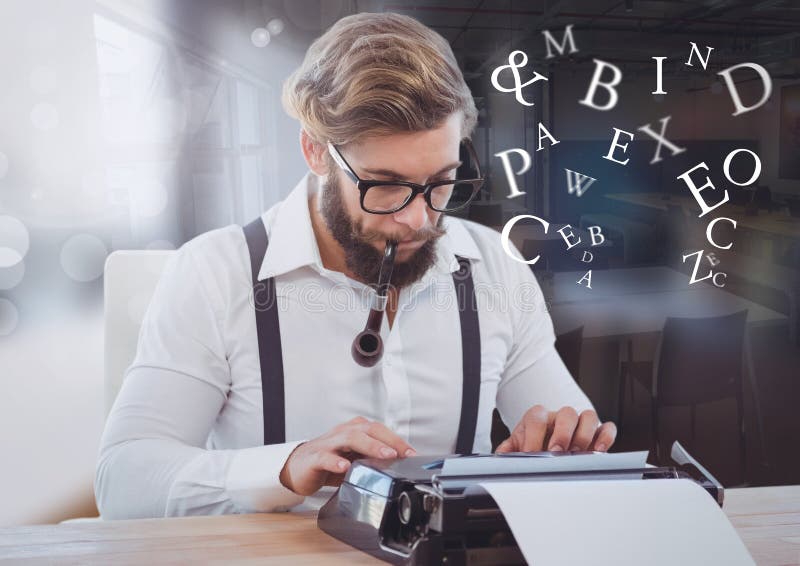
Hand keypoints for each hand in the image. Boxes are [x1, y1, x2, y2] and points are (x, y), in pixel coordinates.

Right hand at [279, 416, 415, 495]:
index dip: (397, 440)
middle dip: (387, 440)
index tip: (412, 453)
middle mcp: (343, 433)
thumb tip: (399, 465)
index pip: (379, 430)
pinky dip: (336, 461)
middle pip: (368, 429)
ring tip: (384, 456)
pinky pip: (326, 457)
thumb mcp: (355, 460)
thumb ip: (373, 459)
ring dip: (370, 446)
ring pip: (350, 438)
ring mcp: (329, 444)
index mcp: (355, 431)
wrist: (298, 468)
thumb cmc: (330, 462)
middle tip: (402, 453)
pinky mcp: (315, 458)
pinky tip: (345, 467)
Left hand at [495, 405, 616, 453]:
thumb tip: (500, 456)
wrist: (545, 446)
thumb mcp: (516, 446)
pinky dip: (605, 437)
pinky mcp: (596, 433)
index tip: (532, 453)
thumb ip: (507, 450)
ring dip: (584, 435)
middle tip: (556, 452)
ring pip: (588, 416)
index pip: (537, 417)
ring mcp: (579, 423)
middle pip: (567, 413)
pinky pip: (607, 427)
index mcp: (538, 417)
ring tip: (577, 453)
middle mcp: (560, 417)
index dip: (534, 435)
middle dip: (562, 433)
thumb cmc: (532, 444)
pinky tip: (598, 451)